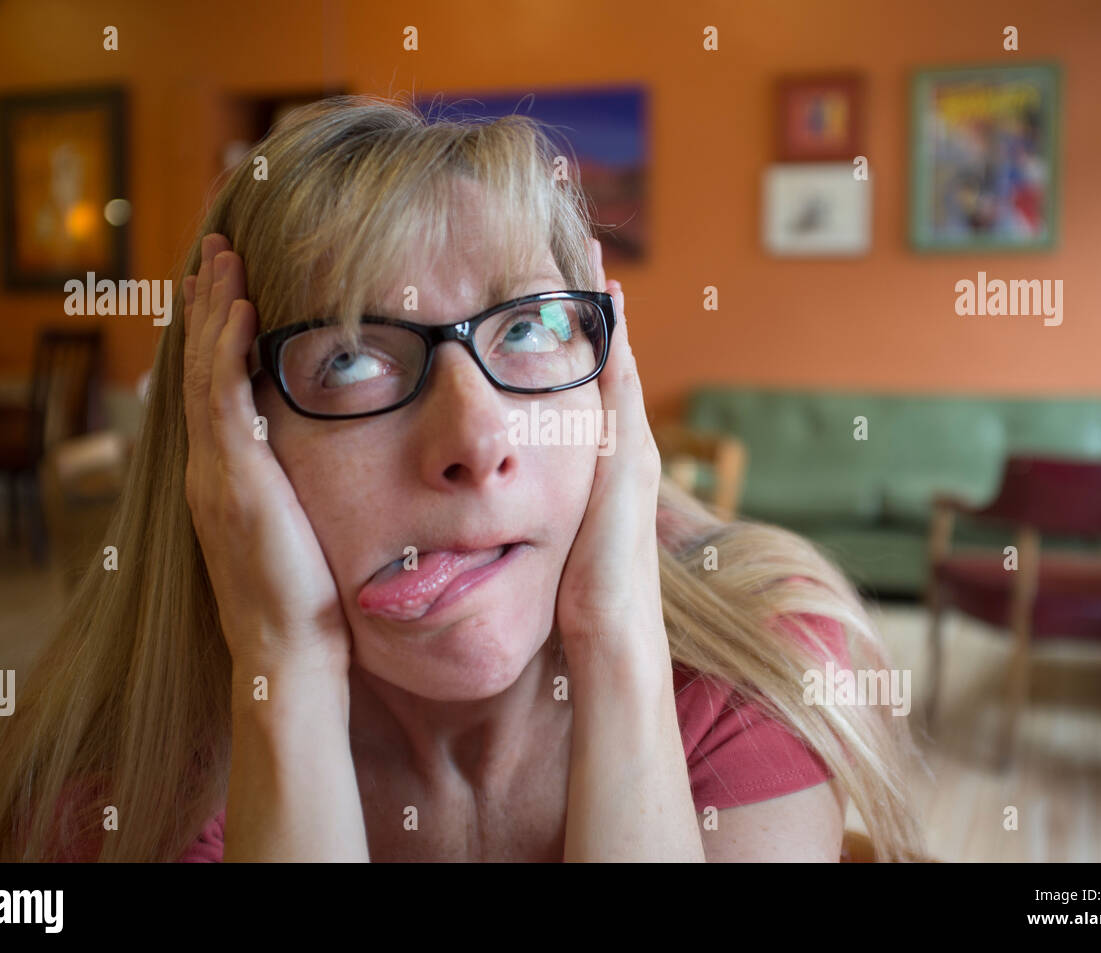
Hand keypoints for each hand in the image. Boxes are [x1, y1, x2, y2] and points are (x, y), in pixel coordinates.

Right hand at [182, 233, 351, 679]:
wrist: (288, 653)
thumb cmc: (308, 601)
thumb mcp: (301, 530)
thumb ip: (301, 489)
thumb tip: (337, 460)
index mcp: (224, 477)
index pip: (215, 388)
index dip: (218, 335)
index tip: (230, 290)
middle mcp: (208, 467)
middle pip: (199, 366)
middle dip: (208, 306)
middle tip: (216, 251)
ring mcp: (214, 472)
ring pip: (204, 370)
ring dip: (214, 309)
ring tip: (223, 257)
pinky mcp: (232, 480)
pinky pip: (224, 398)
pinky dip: (228, 349)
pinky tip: (243, 308)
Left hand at [554, 239, 668, 685]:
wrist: (612, 642)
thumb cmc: (574, 612)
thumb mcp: (546, 555)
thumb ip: (524, 530)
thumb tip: (468, 522)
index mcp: (603, 478)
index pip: (590, 402)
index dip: (576, 357)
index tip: (554, 311)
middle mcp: (625, 458)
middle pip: (612, 372)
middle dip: (598, 321)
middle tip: (585, 262)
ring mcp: (632, 456)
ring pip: (621, 368)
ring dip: (608, 318)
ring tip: (597, 266)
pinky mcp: (631, 462)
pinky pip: (623, 386)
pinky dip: (615, 341)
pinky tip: (605, 301)